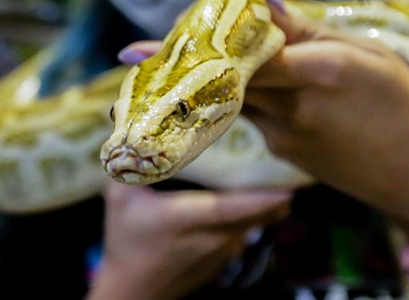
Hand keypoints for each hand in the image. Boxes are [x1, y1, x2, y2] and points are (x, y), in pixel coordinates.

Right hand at [87, 182, 291, 299]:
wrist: (134, 290)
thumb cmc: (126, 240)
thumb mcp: (121, 198)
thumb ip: (133, 165)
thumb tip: (140, 125)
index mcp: (188, 218)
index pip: (233, 207)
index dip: (262, 195)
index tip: (287, 181)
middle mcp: (213, 236)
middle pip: (260, 214)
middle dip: (277, 191)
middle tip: (286, 162)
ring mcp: (224, 250)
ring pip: (258, 222)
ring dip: (268, 202)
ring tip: (272, 172)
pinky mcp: (227, 257)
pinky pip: (250, 229)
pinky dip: (256, 213)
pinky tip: (252, 194)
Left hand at [242, 0, 408, 244]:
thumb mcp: (371, 53)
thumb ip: (309, 29)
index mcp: (322, 71)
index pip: (250, 45)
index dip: (237, 28)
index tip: (242, 11)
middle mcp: (293, 106)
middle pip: (234, 71)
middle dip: (232, 50)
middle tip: (239, 29)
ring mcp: (282, 135)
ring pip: (238, 93)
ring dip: (243, 74)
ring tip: (262, 55)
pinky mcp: (280, 152)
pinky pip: (256, 114)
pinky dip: (261, 97)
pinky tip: (285, 89)